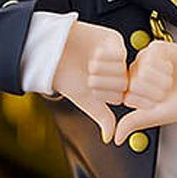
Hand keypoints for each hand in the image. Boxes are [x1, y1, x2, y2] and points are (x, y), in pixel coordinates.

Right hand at [52, 21, 127, 142]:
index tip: (90, 88)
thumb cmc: (68, 77)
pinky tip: (94, 53)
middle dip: (102, 81)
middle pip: (123, 82)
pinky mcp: (114, 39)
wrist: (53, 53)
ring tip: (89, 63)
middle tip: (89, 75)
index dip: (102, 94)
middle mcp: (118, 70)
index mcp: (113, 85)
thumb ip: (102, 117)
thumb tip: (111, 138)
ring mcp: (117, 54)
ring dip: (102, 68)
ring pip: (121, 67)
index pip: (120, 96)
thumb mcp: (85, 100)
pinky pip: (119, 52)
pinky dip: (104, 55)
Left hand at [114, 40, 176, 144]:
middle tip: (167, 90)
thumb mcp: (157, 115)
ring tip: (171, 79)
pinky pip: (152, 56)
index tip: (159, 103)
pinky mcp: (156, 49)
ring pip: (143, 70)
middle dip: (156, 90)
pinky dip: (165, 65)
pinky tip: (172, 68)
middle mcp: (137, 75)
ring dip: (162, 78)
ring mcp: (145, 60)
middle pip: (135, 83)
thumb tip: (116, 138)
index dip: (148, 102)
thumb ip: (134, 122)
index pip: (129, 96)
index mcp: (134, 91)